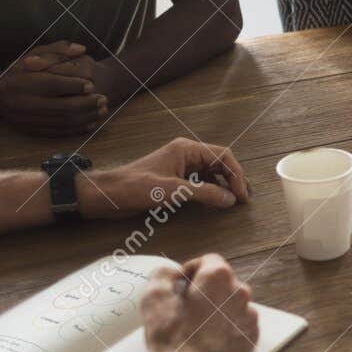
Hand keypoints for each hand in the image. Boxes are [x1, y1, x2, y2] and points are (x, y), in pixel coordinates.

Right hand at [0, 41, 106, 135]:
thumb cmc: (22, 71)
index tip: (91, 85)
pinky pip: (58, 133)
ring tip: (102, 111)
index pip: (52, 84)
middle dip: (86, 104)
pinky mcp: (31, 132)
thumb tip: (82, 49)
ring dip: (86, 118)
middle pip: (60, 107)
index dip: (74, 85)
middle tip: (103, 99)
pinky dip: (77, 130)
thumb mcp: (36, 54)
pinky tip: (91, 123)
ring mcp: (26, 120)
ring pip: (62, 122)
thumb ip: (59, 49)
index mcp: (21, 81)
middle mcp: (21, 102)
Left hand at [77, 137, 250, 219]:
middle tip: (243, 200)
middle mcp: (187, 154)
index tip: (242, 195)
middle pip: (220, 163)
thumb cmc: (135, 187)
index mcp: (187, 149)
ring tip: (233, 202)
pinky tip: (215, 202)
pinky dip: (211, 191)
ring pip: (212, 173)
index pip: (223, 156)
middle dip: (233, 179)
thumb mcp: (171, 191)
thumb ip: (203, 193)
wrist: (108, 194)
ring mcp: (181, 166)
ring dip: (224, 186)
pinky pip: (201, 182)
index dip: (237, 174)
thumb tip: (230, 199)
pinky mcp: (175, 178)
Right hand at [141, 254, 257, 351]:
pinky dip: (226, 328)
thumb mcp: (153, 296)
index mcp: (219, 277)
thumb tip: (172, 273)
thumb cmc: (171, 337)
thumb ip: (163, 274)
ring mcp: (249, 316)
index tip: (180, 286)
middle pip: (222, 283)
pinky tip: (208, 340)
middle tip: (185, 308)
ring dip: (216, 310)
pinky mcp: (251, 338)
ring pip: (232, 304)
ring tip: (196, 327)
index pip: (208, 261)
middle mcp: (240, 292)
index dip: (191, 271)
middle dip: (205, 291)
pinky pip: (238, 324)